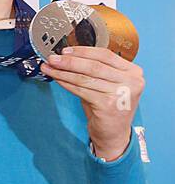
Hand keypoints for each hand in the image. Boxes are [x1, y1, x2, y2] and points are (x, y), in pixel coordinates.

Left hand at [40, 46, 143, 161]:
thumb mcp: (106, 85)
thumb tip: (67, 56)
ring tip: (49, 67)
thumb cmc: (108, 107)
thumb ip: (94, 70)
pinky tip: (56, 79)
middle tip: (53, 58)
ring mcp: (122, 93)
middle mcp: (132, 81)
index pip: (106, 55)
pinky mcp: (109, 104)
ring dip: (64, 72)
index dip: (83, 51)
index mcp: (133, 72)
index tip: (65, 50)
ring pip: (86, 77)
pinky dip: (66, 83)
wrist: (113, 134)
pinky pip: (81, 90)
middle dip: (70, 61)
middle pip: (95, 65)